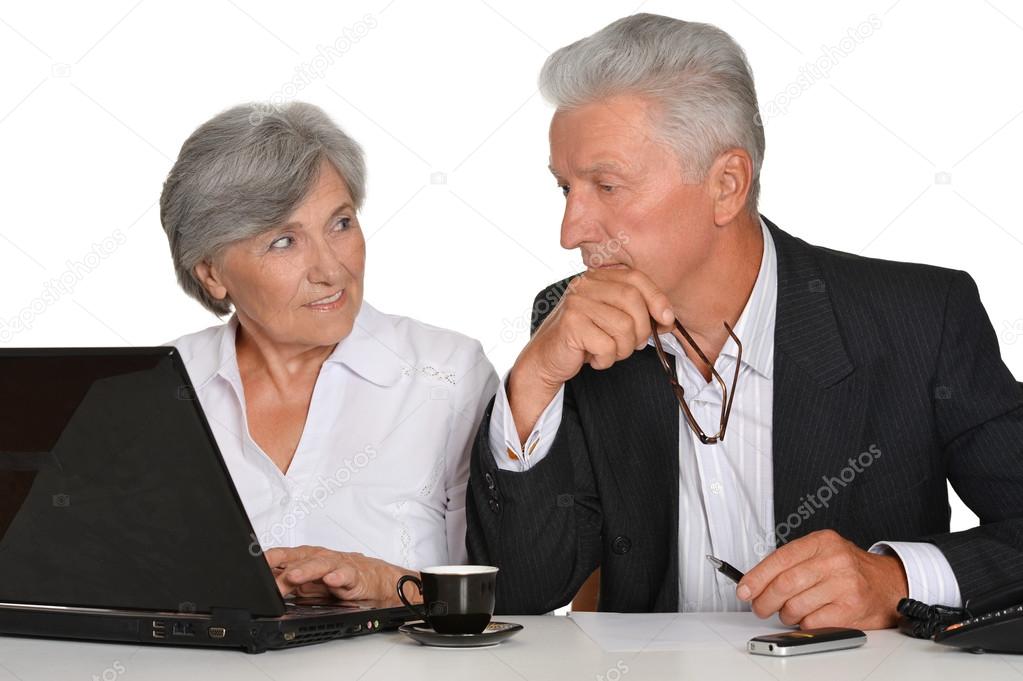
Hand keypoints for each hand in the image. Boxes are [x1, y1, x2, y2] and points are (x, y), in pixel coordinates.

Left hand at [264, 545, 417, 606]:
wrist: (373, 578)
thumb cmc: (339, 577)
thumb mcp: (308, 583)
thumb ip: (287, 583)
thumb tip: (264, 586)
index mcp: (306, 557)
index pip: (282, 556)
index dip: (267, 560)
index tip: (252, 566)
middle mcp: (319, 557)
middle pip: (298, 561)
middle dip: (282, 571)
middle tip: (269, 582)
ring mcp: (337, 565)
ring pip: (319, 565)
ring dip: (305, 571)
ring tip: (294, 577)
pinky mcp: (354, 576)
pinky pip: (346, 575)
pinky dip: (338, 577)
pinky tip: (332, 580)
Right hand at [508, 268, 674, 443]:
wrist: (548, 358)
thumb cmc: (585, 339)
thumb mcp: (613, 320)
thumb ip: (638, 313)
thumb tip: (669, 319)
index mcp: (597, 278)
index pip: (635, 278)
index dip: (657, 298)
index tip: (666, 319)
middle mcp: (584, 285)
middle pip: (632, 300)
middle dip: (641, 329)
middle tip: (634, 345)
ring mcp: (576, 303)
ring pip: (623, 326)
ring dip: (623, 349)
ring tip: (610, 352)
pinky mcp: (570, 324)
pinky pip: (607, 345)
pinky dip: (606, 359)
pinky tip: (595, 359)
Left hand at [736, 529, 907, 629]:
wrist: (888, 584)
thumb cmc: (848, 570)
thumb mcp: (821, 553)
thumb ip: (791, 563)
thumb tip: (754, 582)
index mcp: (821, 542)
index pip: (780, 559)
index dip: (756, 577)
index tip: (743, 590)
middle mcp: (834, 560)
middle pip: (785, 584)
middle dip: (764, 600)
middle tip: (760, 607)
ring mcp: (845, 584)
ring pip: (795, 606)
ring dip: (785, 614)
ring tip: (789, 611)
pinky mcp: (851, 609)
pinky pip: (812, 622)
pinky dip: (804, 624)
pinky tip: (809, 617)